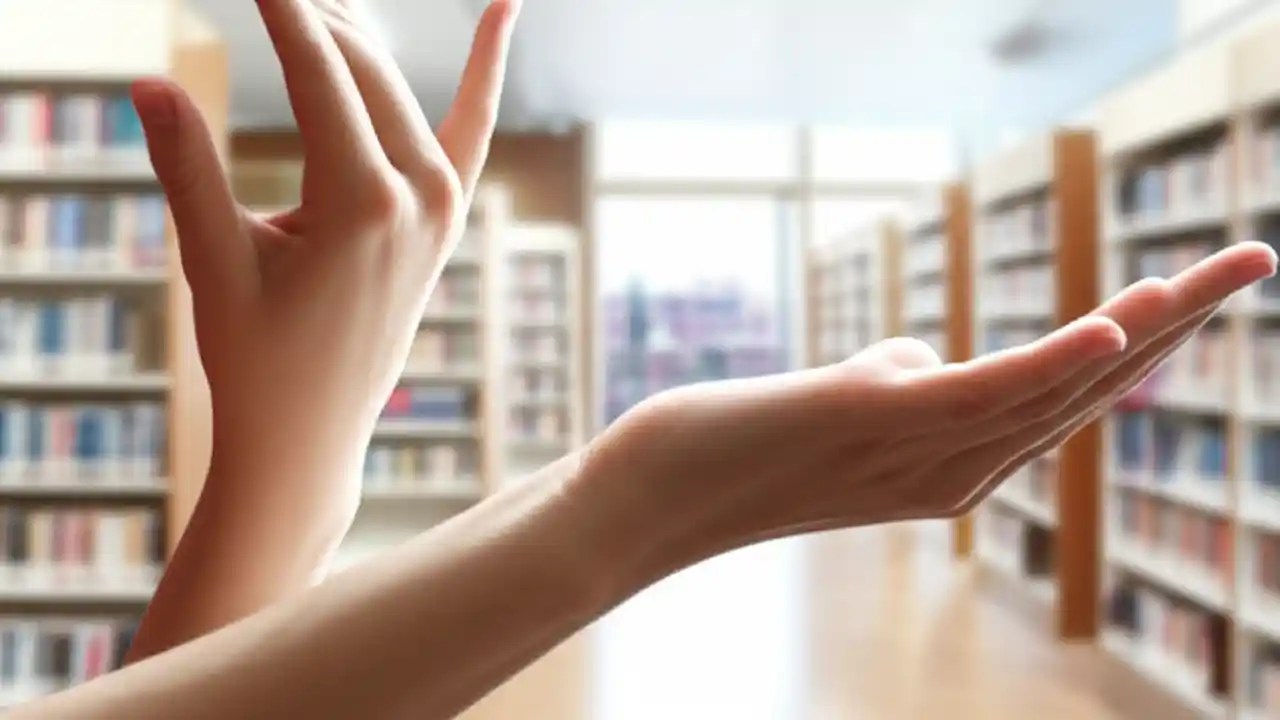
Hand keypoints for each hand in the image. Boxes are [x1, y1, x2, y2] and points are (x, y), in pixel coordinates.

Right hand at [130, 0, 518, 519]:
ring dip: (353, 39)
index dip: (278, 5)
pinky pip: (473, 127)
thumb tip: (150, 82)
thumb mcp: (215, 261)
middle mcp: (421, 195)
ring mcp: (445, 207)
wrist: (312, 433)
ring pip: (400, 91)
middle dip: (308, 15)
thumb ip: (187, 167)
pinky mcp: (446, 218)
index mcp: (365, 202)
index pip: (318, 69)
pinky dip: (485, 68)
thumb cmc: (256, 357)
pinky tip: (503, 8)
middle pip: (361, 70)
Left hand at [581, 243, 1274, 580]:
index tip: (1198, 300)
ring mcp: (919, 452)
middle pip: (1087, 393)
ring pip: (1052, 388)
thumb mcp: (841, 405)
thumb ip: (900, 381)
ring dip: (1144, 330)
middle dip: (1179, 327)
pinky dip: (1051, 366)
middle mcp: (955, 471)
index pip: (1067, 400)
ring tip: (1221, 275)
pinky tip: (1111, 331)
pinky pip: (982, 395)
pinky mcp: (876, 423)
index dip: (1143, 350)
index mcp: (953, 467)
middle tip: (1257, 261)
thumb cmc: (740, 445)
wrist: (653, 494)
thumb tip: (923, 357)